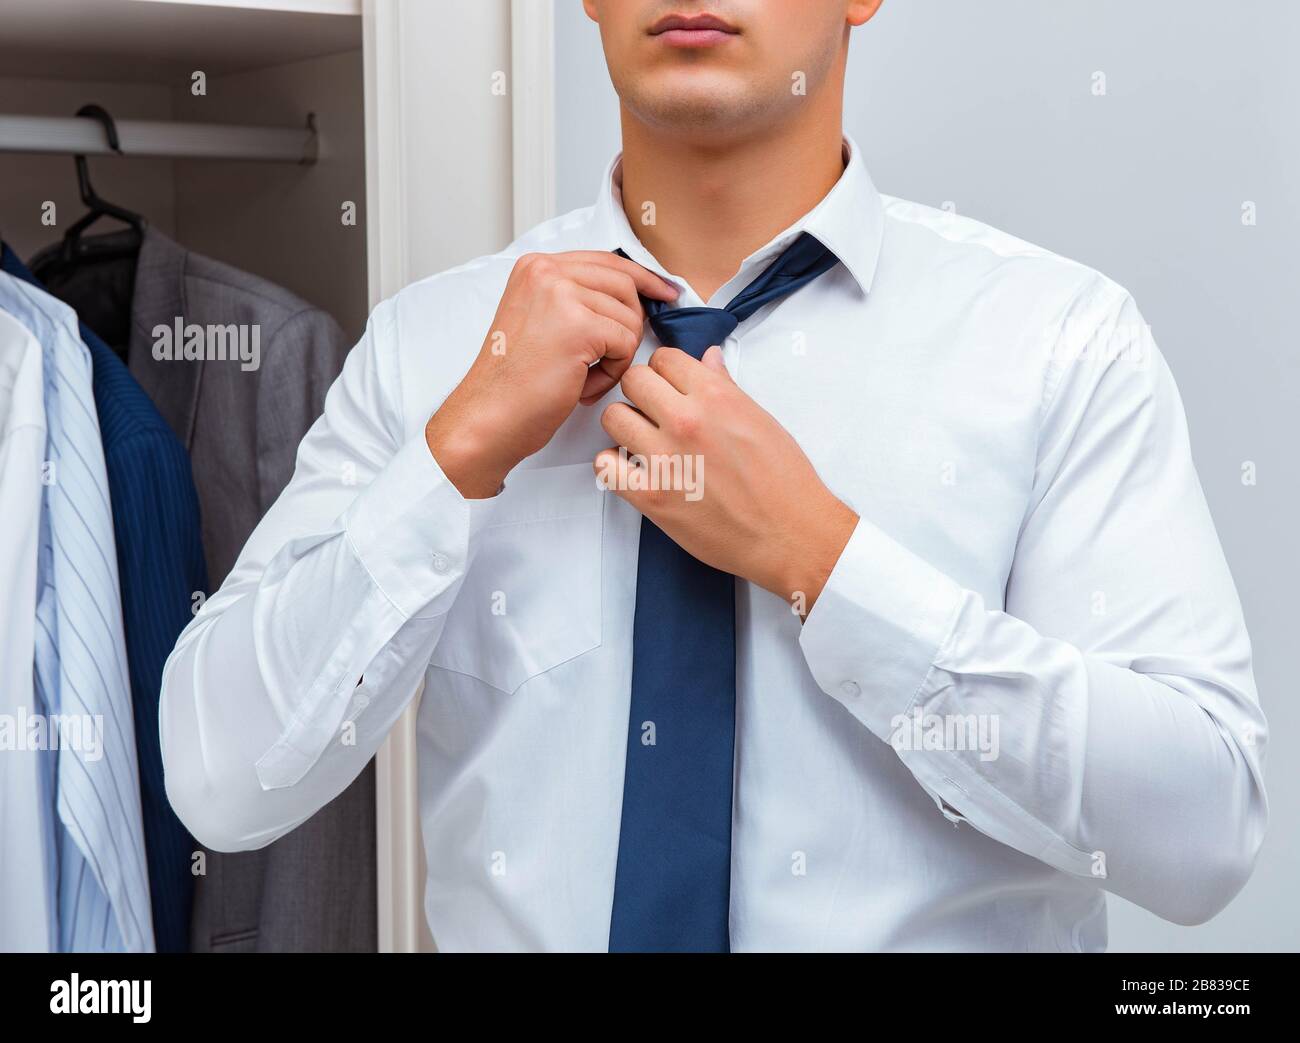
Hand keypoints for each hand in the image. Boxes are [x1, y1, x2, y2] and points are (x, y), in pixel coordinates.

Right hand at [426, 251, 677, 497]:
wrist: (489, 417)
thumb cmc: (514, 383)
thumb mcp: (540, 321)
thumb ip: (575, 299)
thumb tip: (632, 294)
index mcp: (536, 266)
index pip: (607, 261)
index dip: (642, 279)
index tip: (665, 293)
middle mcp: (546, 271)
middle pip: (625, 285)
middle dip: (629, 325)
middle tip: (609, 357)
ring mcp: (560, 295)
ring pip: (629, 317)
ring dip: (617, 354)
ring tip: (583, 376)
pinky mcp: (578, 326)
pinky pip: (626, 343)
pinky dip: (613, 372)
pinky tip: (583, 384)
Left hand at [596, 346, 857, 614]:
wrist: (790, 535)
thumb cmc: (784, 482)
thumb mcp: (760, 420)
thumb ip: (726, 387)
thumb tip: (708, 360)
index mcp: (716, 397)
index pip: (664, 357)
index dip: (664, 371)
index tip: (669, 385)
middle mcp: (686, 421)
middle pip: (633, 381)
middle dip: (642, 392)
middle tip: (655, 412)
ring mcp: (665, 459)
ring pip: (613, 418)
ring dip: (625, 426)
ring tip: (644, 441)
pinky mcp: (652, 497)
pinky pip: (605, 466)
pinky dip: (613, 466)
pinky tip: (634, 470)